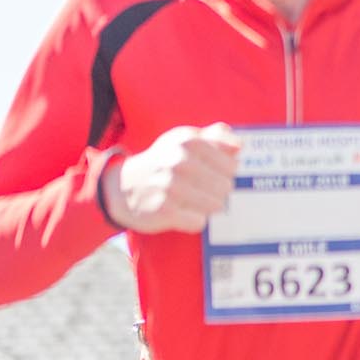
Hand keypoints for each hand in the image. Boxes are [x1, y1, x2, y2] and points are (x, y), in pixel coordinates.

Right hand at [107, 124, 240, 233]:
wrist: (121, 187)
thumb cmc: (161, 163)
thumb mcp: (182, 141)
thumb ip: (214, 137)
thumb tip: (239, 145)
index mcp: (189, 141)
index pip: (232, 166)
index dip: (224, 174)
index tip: (210, 174)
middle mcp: (180, 161)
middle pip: (226, 188)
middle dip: (216, 192)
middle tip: (197, 189)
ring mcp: (172, 187)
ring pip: (216, 206)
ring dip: (205, 207)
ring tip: (188, 200)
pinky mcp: (165, 210)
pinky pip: (199, 222)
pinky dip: (192, 220)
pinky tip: (178, 212)